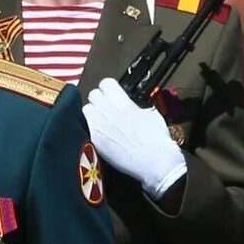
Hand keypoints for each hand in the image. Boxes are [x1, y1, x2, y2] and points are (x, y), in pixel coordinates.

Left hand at [81, 80, 185, 199]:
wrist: (153, 161)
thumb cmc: (156, 139)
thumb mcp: (151, 114)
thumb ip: (135, 107)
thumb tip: (131, 106)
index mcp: (123, 102)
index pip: (106, 83)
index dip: (109, 89)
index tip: (112, 94)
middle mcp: (108, 110)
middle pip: (93, 94)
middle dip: (99, 99)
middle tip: (106, 108)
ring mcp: (99, 125)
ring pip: (87, 109)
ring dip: (93, 113)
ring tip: (102, 120)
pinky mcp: (95, 139)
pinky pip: (86, 127)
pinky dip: (92, 128)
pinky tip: (102, 134)